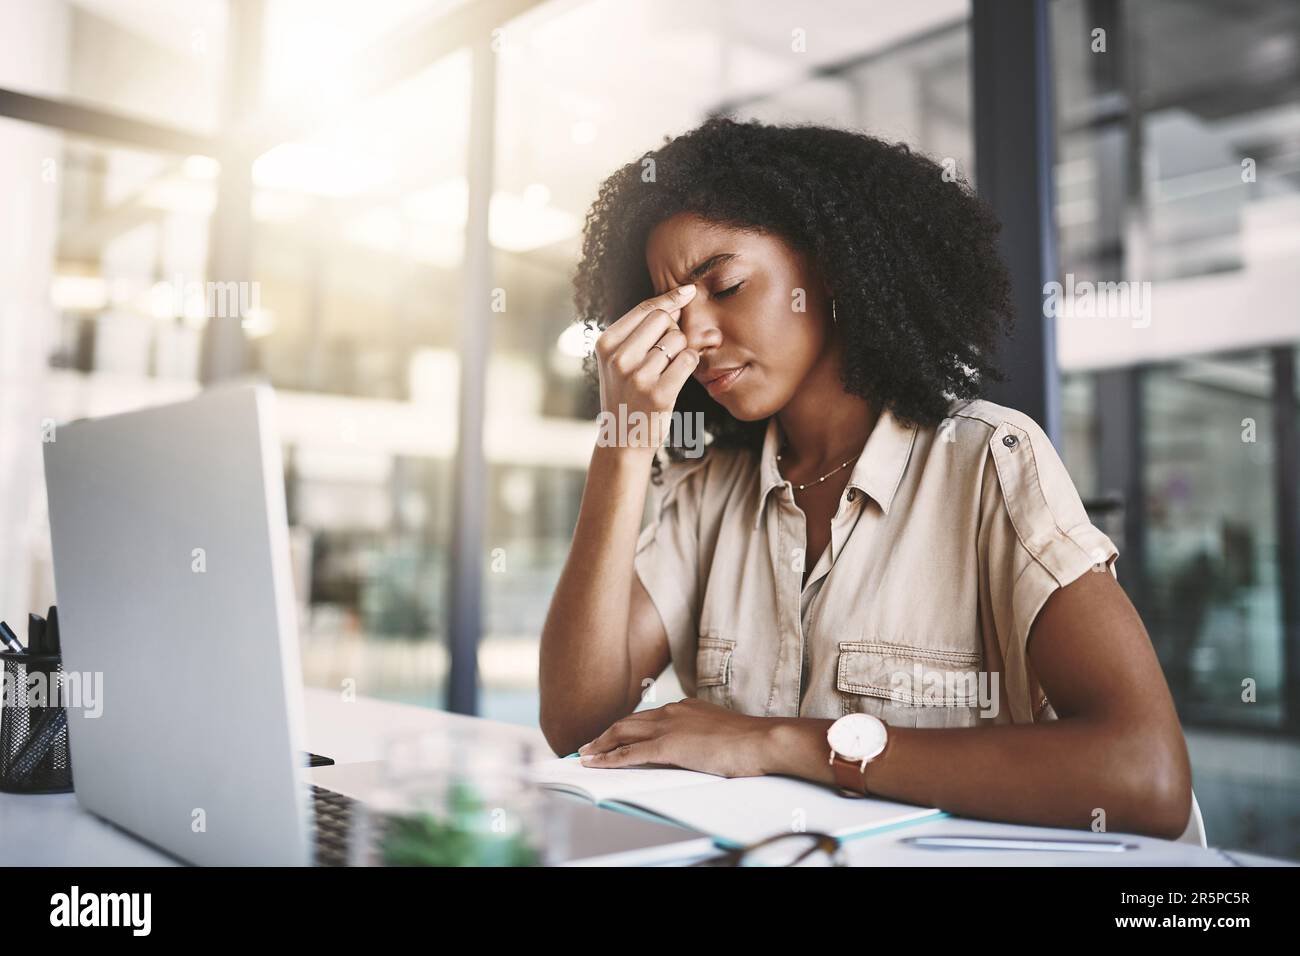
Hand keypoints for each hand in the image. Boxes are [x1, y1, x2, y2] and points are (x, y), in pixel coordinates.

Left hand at [577, 698, 776, 777]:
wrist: (762, 741)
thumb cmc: (750, 742)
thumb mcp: (719, 734)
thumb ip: (701, 737)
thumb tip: (695, 750)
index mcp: (685, 707)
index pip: (646, 717)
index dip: (626, 728)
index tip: (612, 736)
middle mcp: (672, 711)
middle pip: (628, 722)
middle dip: (604, 734)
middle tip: (587, 746)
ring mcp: (669, 726)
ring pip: (622, 734)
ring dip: (600, 745)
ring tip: (584, 755)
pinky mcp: (668, 745)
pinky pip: (630, 753)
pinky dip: (609, 758)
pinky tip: (595, 763)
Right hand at [593, 284, 698, 450]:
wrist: (623, 439)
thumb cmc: (626, 394)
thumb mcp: (618, 360)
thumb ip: (639, 330)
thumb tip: (678, 298)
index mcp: (606, 344)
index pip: (645, 308)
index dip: (670, 298)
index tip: (688, 291)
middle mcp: (618, 358)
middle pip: (664, 319)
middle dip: (674, 329)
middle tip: (667, 352)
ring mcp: (638, 377)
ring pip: (678, 340)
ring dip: (682, 350)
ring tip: (667, 370)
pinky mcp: (658, 394)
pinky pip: (688, 360)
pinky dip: (690, 364)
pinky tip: (679, 375)